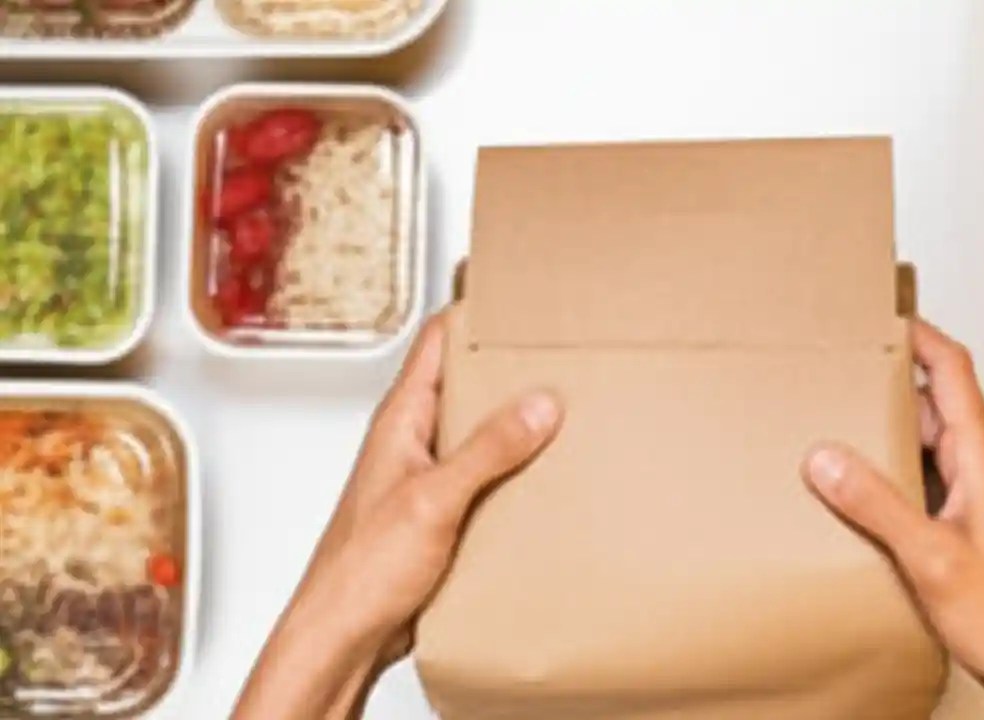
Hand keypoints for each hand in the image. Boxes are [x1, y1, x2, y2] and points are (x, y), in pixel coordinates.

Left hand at [234, 311, 563, 719]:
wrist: (343, 635)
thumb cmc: (361, 570)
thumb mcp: (433, 499)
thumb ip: (487, 449)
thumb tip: (537, 404)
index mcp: (401, 420)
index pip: (436, 341)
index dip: (474, 313)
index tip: (516, 299)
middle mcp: (412, 440)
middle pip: (464, 383)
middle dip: (507, 368)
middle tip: (556, 355)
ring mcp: (426, 476)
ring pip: (477, 432)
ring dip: (514, 424)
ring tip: (563, 412)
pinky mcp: (440, 513)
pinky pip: (484, 476)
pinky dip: (513, 470)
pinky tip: (543, 479)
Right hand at [802, 320, 983, 719]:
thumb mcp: (931, 558)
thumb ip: (876, 504)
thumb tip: (828, 458)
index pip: (956, 372)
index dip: (921, 336)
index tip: (885, 314)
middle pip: (940, 404)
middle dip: (891, 385)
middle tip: (846, 372)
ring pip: (936, 445)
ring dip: (895, 433)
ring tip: (847, 431)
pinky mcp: (978, 526)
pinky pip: (935, 479)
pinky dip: (901, 473)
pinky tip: (873, 497)